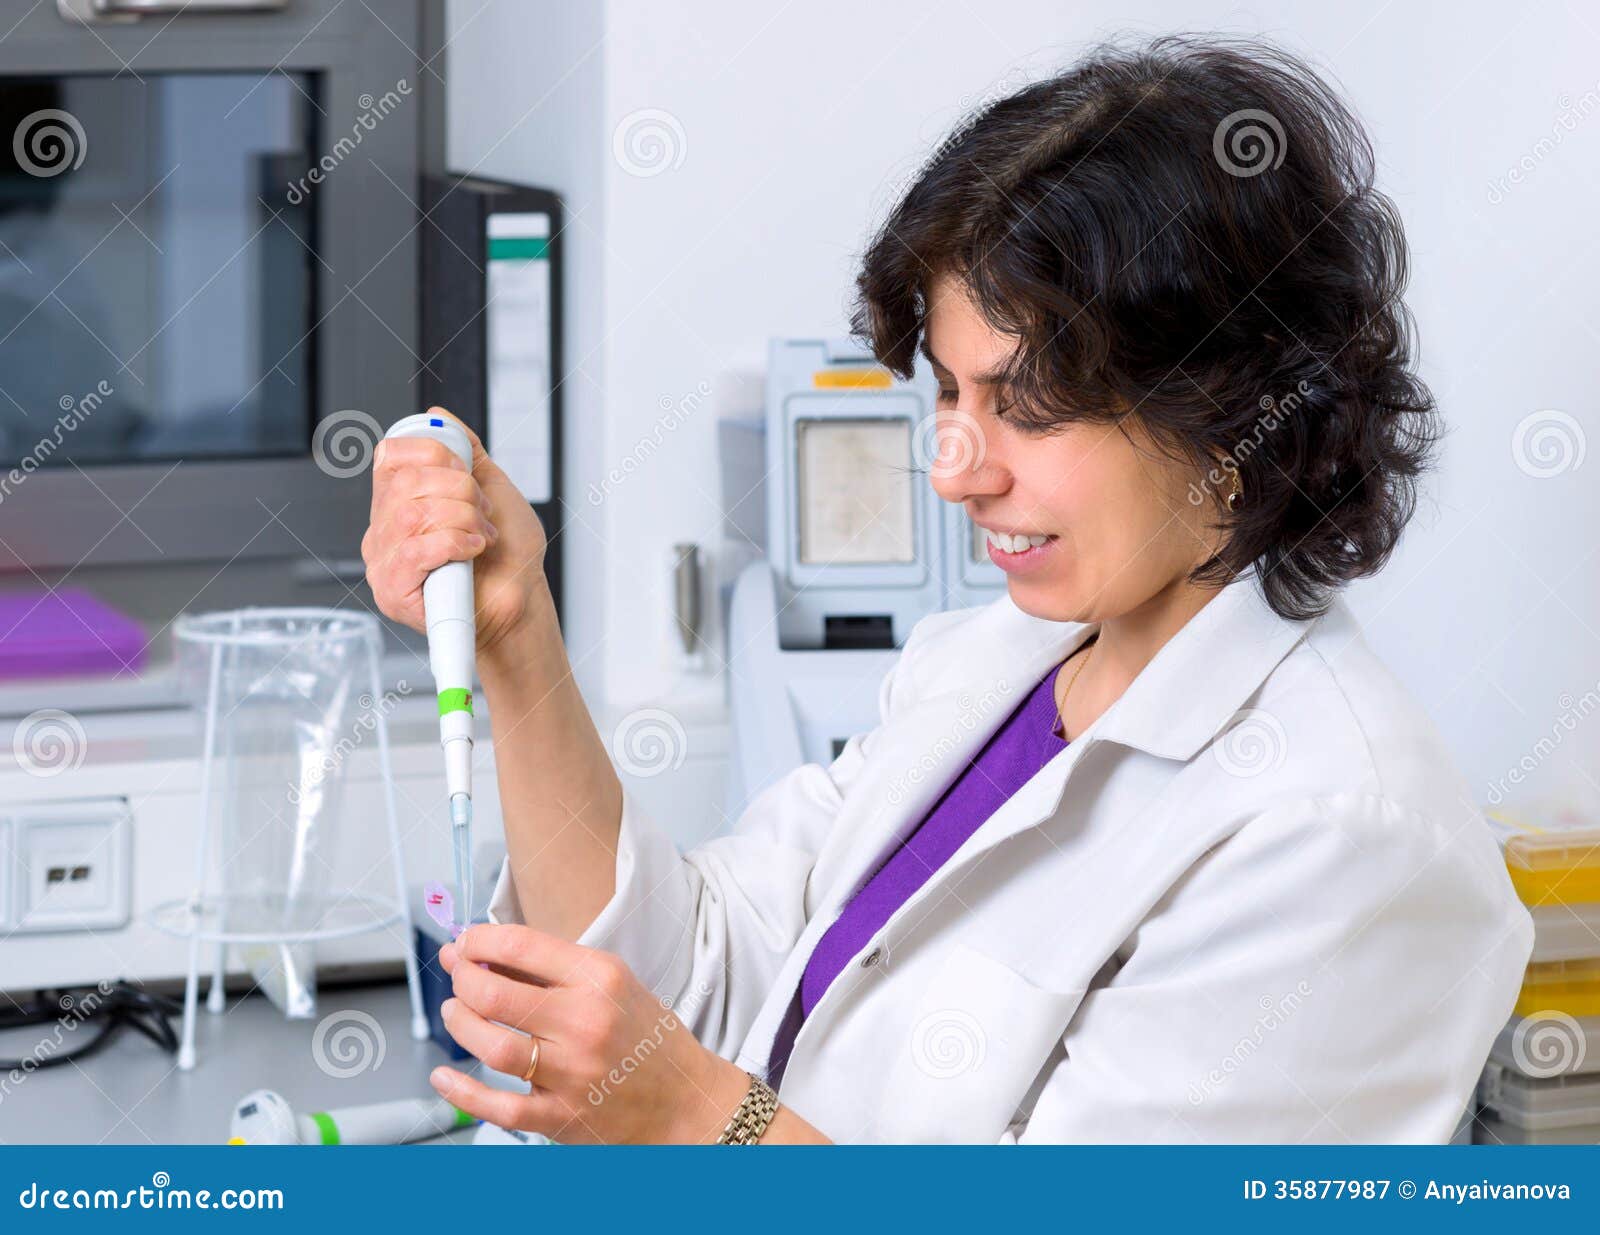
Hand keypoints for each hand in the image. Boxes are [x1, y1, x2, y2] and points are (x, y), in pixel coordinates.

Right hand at [361, 406, 547, 657]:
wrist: (522, 601)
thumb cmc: (507, 556)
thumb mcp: (492, 489)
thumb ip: (464, 452)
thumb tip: (438, 415)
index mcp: (400, 502)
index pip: (390, 457)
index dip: (432, 455)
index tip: (466, 474)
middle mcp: (385, 530)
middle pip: (405, 484)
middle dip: (459, 490)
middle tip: (483, 512)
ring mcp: (385, 562)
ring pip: (411, 515)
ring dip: (462, 519)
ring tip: (482, 535)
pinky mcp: (394, 593)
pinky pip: (414, 551)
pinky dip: (454, 543)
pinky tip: (473, 551)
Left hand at [429, 924, 750, 1143]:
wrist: (686, 1102)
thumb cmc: (647, 1038)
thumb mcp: (614, 984)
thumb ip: (552, 968)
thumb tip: (482, 952)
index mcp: (600, 978)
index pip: (521, 944)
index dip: (479, 939)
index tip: (467, 942)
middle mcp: (585, 1022)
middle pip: (494, 993)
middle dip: (462, 979)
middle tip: (458, 975)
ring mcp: (572, 1072)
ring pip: (490, 1045)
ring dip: (459, 1024)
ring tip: (455, 1012)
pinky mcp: (562, 1116)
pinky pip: (498, 1105)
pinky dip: (462, 1092)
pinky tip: (444, 1077)